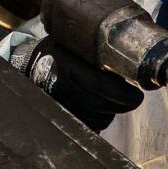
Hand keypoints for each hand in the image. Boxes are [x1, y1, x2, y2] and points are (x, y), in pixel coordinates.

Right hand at [24, 37, 143, 130]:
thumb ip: (100, 53)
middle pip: (96, 104)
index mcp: (67, 61)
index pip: (99, 83)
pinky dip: (97, 122)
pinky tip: (100, 111)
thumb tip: (137, 61)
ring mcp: (54, 100)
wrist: (29, 61)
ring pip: (91, 118)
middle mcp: (58, 82)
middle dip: (120, 105)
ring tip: (115, 102)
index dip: (122, 94)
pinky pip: (82, 125)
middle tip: (133, 100)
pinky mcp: (54, 113)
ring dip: (109, 114)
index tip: (138, 95)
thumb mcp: (79, 43)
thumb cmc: (64, 49)